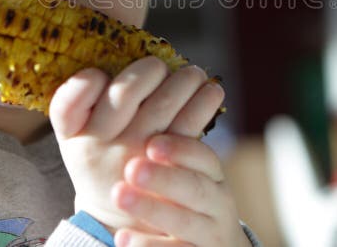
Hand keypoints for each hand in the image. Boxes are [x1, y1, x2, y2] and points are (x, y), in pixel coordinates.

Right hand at [49, 57, 223, 231]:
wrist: (122, 212)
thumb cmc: (100, 155)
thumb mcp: (75, 135)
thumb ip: (80, 101)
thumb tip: (117, 52)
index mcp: (74, 134)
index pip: (69, 102)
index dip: (87, 81)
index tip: (100, 73)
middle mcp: (103, 145)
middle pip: (126, 91)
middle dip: (150, 68)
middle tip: (160, 66)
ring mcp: (138, 155)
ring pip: (164, 102)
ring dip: (184, 78)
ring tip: (192, 74)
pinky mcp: (172, 163)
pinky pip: (191, 122)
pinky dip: (204, 99)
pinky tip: (210, 90)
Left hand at [111, 134, 249, 246]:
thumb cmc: (185, 202)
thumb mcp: (183, 176)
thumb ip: (161, 151)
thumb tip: (123, 103)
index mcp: (210, 175)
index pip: (203, 157)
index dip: (180, 149)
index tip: (152, 143)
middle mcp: (216, 202)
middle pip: (196, 187)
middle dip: (164, 177)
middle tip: (131, 167)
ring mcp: (210, 233)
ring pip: (188, 222)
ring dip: (153, 209)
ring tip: (120, 195)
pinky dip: (150, 246)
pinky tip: (123, 238)